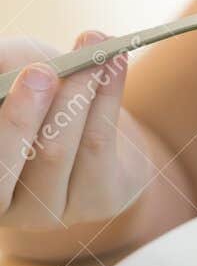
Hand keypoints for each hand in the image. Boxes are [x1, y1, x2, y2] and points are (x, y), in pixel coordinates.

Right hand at [0, 31, 152, 246]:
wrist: (97, 114)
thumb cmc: (40, 90)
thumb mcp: (9, 68)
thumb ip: (2, 66)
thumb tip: (1, 62)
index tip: (15, 81)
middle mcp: (3, 203)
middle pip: (2, 167)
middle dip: (20, 117)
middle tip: (41, 73)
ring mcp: (49, 212)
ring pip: (55, 153)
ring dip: (75, 94)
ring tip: (92, 53)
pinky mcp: (96, 204)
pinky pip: (97, 148)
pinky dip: (107, 97)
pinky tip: (115, 63)